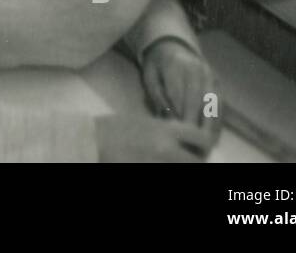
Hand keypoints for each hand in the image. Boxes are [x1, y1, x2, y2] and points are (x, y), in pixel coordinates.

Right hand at [94, 114, 214, 161]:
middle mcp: (168, 149)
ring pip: (183, 169)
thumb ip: (165, 130)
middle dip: (195, 161)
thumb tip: (180, 141)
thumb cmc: (114, 128)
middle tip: (187, 160)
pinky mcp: (149, 172)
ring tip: (171, 162)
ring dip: (181, 166)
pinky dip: (167, 170)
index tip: (199, 149)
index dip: (203, 146)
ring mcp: (159, 164)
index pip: (202, 139)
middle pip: (197, 161)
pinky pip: (167, 173)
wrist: (92, 141)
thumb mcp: (143, 122)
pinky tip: (158, 165)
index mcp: (166, 130)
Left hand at [141, 38, 219, 142]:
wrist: (172, 45)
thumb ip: (157, 97)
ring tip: (206, 142)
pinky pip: (220, 102)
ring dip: (211, 124)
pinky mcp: (217, 81)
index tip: (179, 131)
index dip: (179, 114)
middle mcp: (196, 68)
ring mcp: (210, 74)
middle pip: (198, 99)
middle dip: (196, 122)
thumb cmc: (157, 65)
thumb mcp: (150, 77)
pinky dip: (218, 119)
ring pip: (214, 102)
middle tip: (193, 140)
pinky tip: (214, 133)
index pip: (179, 93)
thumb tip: (169, 119)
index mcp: (175, 65)